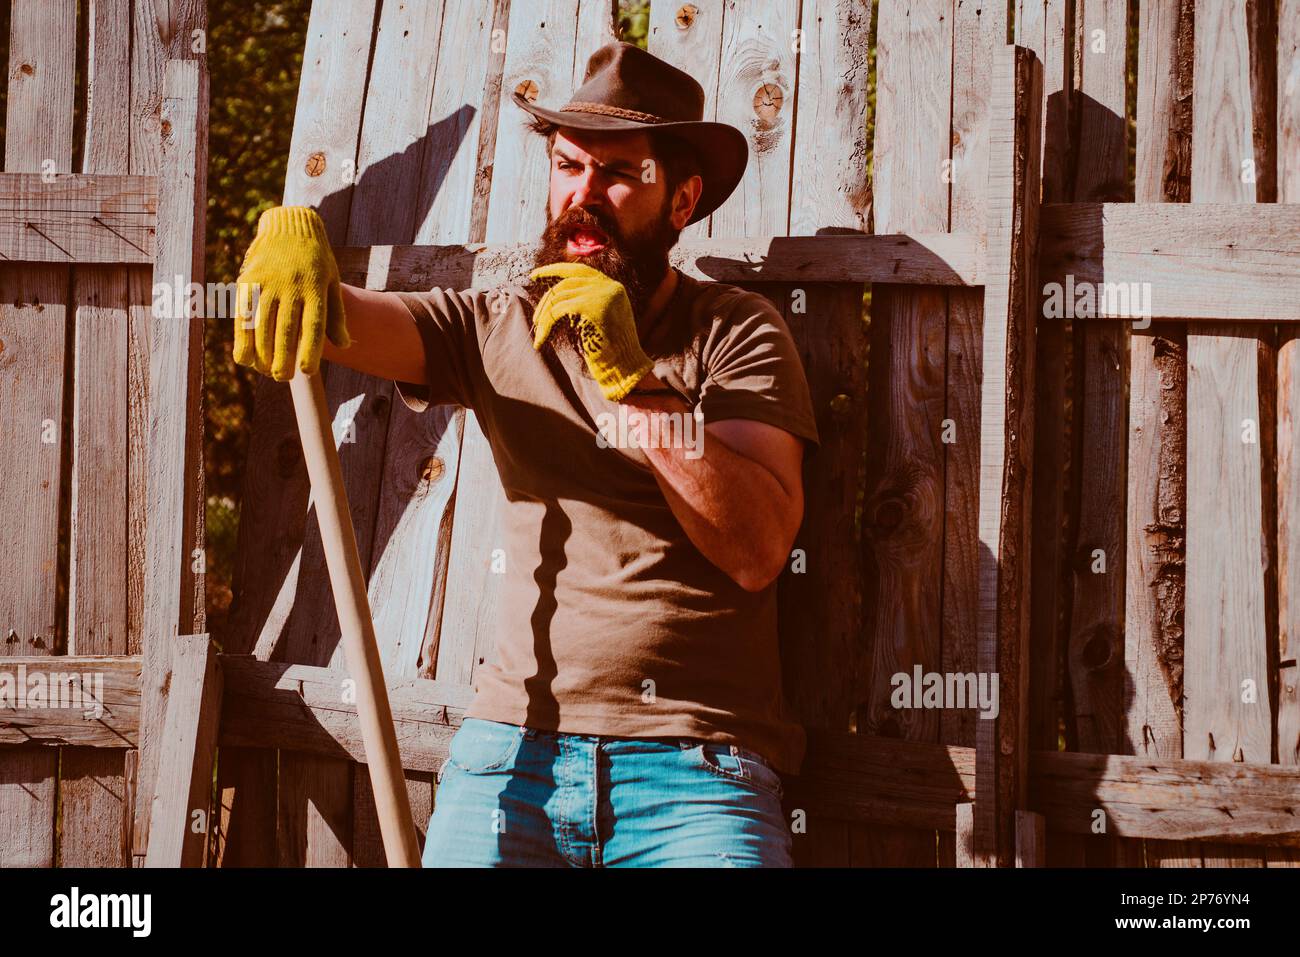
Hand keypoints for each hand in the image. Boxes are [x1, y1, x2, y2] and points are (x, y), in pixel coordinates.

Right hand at [234, 205, 349, 379]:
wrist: (290, 225)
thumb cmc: (317, 260)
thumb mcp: (333, 282)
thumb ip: (337, 315)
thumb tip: (345, 345)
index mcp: (315, 288)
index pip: (312, 325)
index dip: (309, 350)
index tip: (307, 371)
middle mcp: (291, 285)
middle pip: (285, 329)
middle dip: (282, 358)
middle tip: (282, 378)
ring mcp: (268, 282)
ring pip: (261, 325)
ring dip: (261, 353)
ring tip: (265, 371)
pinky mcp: (248, 280)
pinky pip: (242, 314)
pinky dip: (242, 339)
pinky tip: (245, 358)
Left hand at [528, 261, 652, 400]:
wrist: (625, 367)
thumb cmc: (611, 350)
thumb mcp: (602, 318)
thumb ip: (587, 301)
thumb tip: (555, 295)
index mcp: (612, 287)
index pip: (579, 270)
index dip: (554, 270)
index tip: (535, 275)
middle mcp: (608, 286)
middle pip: (565, 284)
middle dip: (546, 301)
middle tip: (535, 319)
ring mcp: (601, 295)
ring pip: (559, 298)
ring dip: (544, 317)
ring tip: (539, 334)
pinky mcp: (592, 307)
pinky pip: (558, 311)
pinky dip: (545, 326)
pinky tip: (540, 340)